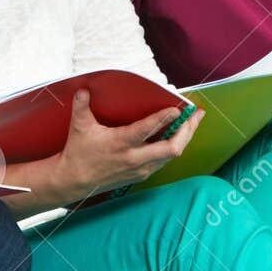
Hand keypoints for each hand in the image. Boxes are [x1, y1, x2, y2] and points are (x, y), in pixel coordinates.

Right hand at [49, 90, 204, 203]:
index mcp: (120, 144)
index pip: (147, 130)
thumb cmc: (79, 153)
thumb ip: (82, 107)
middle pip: (171, 148)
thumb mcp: (79, 128)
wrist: (75, 181)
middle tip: (196, 115)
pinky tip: (178, 136)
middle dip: (187, 130)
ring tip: (193, 122)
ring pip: (172, 155)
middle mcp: (134, 158)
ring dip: (184, 138)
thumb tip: (84, 89)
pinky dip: (174, 147)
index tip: (177, 108)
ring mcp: (140, 168)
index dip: (164, 119)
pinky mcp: (141, 174)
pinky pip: (164, 160)